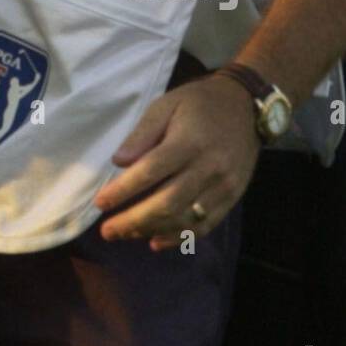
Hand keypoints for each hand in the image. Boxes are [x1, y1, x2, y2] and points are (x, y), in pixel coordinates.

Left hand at [94, 73, 260, 249]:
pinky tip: (156, 241)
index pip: (150, 172)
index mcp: (188, 142)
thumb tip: (118, 162)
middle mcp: (208, 168)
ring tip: (125, 234)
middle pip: (167, 203)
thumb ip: (142, 134)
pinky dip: (178, 237)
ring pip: (184, 219)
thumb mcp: (166, 105)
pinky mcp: (233, 198)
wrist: (245, 106)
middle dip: (133, 220)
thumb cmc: (198, 103)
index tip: (100, 203)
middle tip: (107, 231)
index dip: (123, 190)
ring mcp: (224, 187)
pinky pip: (205, 225)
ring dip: (152, 230)